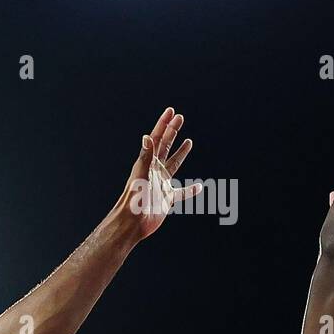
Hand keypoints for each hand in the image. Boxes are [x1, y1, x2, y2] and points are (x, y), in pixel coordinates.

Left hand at [111, 107, 201, 239]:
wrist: (134, 222)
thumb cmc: (135, 199)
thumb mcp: (141, 175)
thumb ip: (145, 156)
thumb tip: (147, 136)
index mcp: (148, 162)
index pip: (157, 138)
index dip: (164, 124)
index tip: (172, 112)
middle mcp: (155, 170)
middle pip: (166, 146)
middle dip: (172, 131)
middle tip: (180, 118)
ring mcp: (162, 183)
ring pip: (174, 164)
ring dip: (181, 152)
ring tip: (188, 141)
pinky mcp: (167, 198)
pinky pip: (182, 192)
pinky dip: (191, 189)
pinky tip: (199, 187)